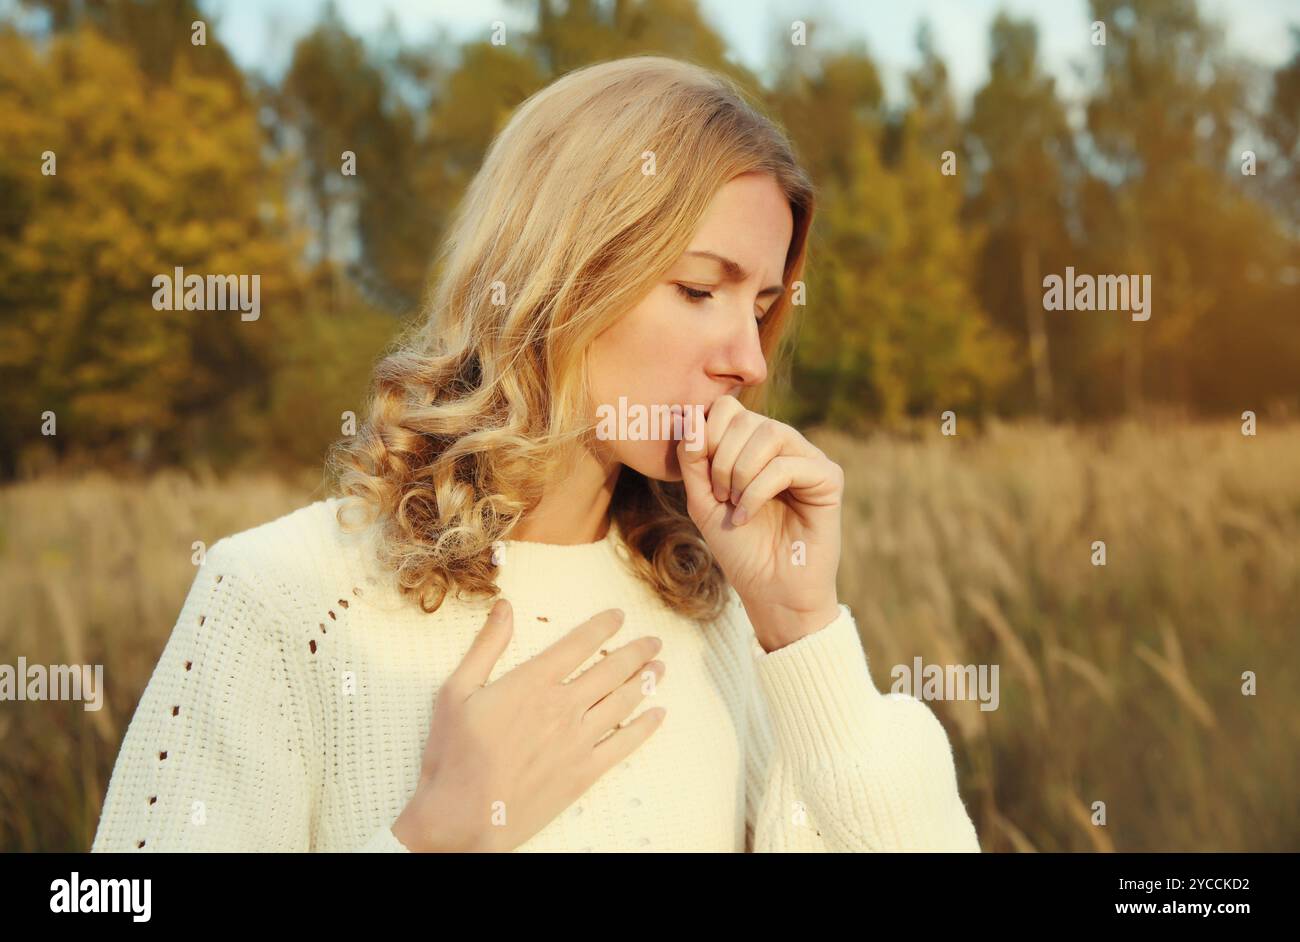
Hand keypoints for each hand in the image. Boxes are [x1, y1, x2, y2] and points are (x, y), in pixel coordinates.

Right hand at [392, 599, 666, 851]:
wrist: (464, 815)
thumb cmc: (455, 756)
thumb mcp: (456, 690)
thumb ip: (486, 646)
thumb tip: (504, 608)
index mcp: (533, 682)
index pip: (578, 644)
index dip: (603, 627)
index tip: (619, 617)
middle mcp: (563, 706)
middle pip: (611, 670)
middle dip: (636, 651)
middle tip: (653, 642)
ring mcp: (578, 740)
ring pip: (623, 702)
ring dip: (645, 681)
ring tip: (659, 668)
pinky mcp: (585, 772)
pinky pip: (625, 744)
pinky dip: (645, 727)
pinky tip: (657, 715)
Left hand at [674, 395, 842, 649]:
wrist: (769, 590)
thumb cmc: (738, 547)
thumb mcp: (702, 500)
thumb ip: (693, 459)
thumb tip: (691, 415)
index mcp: (753, 445)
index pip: (728, 408)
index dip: (707, 432)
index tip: (702, 476)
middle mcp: (784, 446)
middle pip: (746, 418)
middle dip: (722, 458)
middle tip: (720, 496)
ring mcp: (808, 459)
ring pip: (770, 434)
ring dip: (741, 471)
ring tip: (734, 504)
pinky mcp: (829, 478)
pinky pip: (788, 466)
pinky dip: (759, 491)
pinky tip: (747, 516)